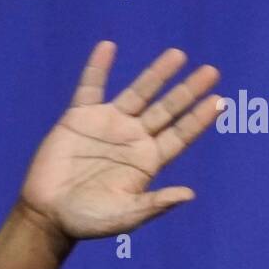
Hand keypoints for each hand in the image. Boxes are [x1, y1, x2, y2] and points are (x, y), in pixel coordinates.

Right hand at [19, 41, 220, 241]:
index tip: (220, 102)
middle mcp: (132, 139)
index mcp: (146, 162)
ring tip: (178, 54)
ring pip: (138, 93)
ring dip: (157, 74)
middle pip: (167, 109)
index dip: (198, 119)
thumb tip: (189, 194)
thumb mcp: (124, 216)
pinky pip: (91, 86)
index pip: (179, 135)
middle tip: (211, 72)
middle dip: (188, 91)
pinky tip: (108, 47)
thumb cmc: (87, 221)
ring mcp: (108, 125)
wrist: (48, 215)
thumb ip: (155, 204)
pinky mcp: (80, 117)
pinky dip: (98, 67)